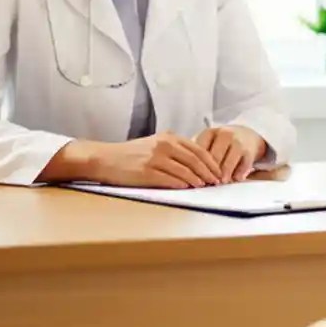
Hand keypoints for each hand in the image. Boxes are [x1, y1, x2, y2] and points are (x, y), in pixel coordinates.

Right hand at [90, 132, 222, 188]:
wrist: (106, 159)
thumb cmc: (131, 155)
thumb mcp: (154, 144)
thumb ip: (174, 149)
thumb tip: (197, 163)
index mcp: (168, 137)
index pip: (197, 149)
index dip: (211, 162)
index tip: (219, 172)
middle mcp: (163, 145)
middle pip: (194, 160)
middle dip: (209, 172)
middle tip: (217, 182)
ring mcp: (155, 159)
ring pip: (185, 170)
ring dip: (198, 180)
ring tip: (205, 187)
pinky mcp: (146, 172)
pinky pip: (170, 180)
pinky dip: (182, 185)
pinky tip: (188, 189)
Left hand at [194, 124, 267, 182]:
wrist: (248, 135)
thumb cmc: (223, 143)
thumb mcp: (210, 142)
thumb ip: (199, 154)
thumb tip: (189, 173)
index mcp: (210, 132)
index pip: (200, 151)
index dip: (196, 166)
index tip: (194, 177)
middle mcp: (224, 135)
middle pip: (213, 158)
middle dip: (209, 173)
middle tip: (206, 184)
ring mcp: (237, 142)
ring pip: (227, 163)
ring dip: (223, 176)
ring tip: (219, 183)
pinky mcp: (249, 151)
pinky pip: (242, 166)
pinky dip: (237, 175)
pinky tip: (233, 179)